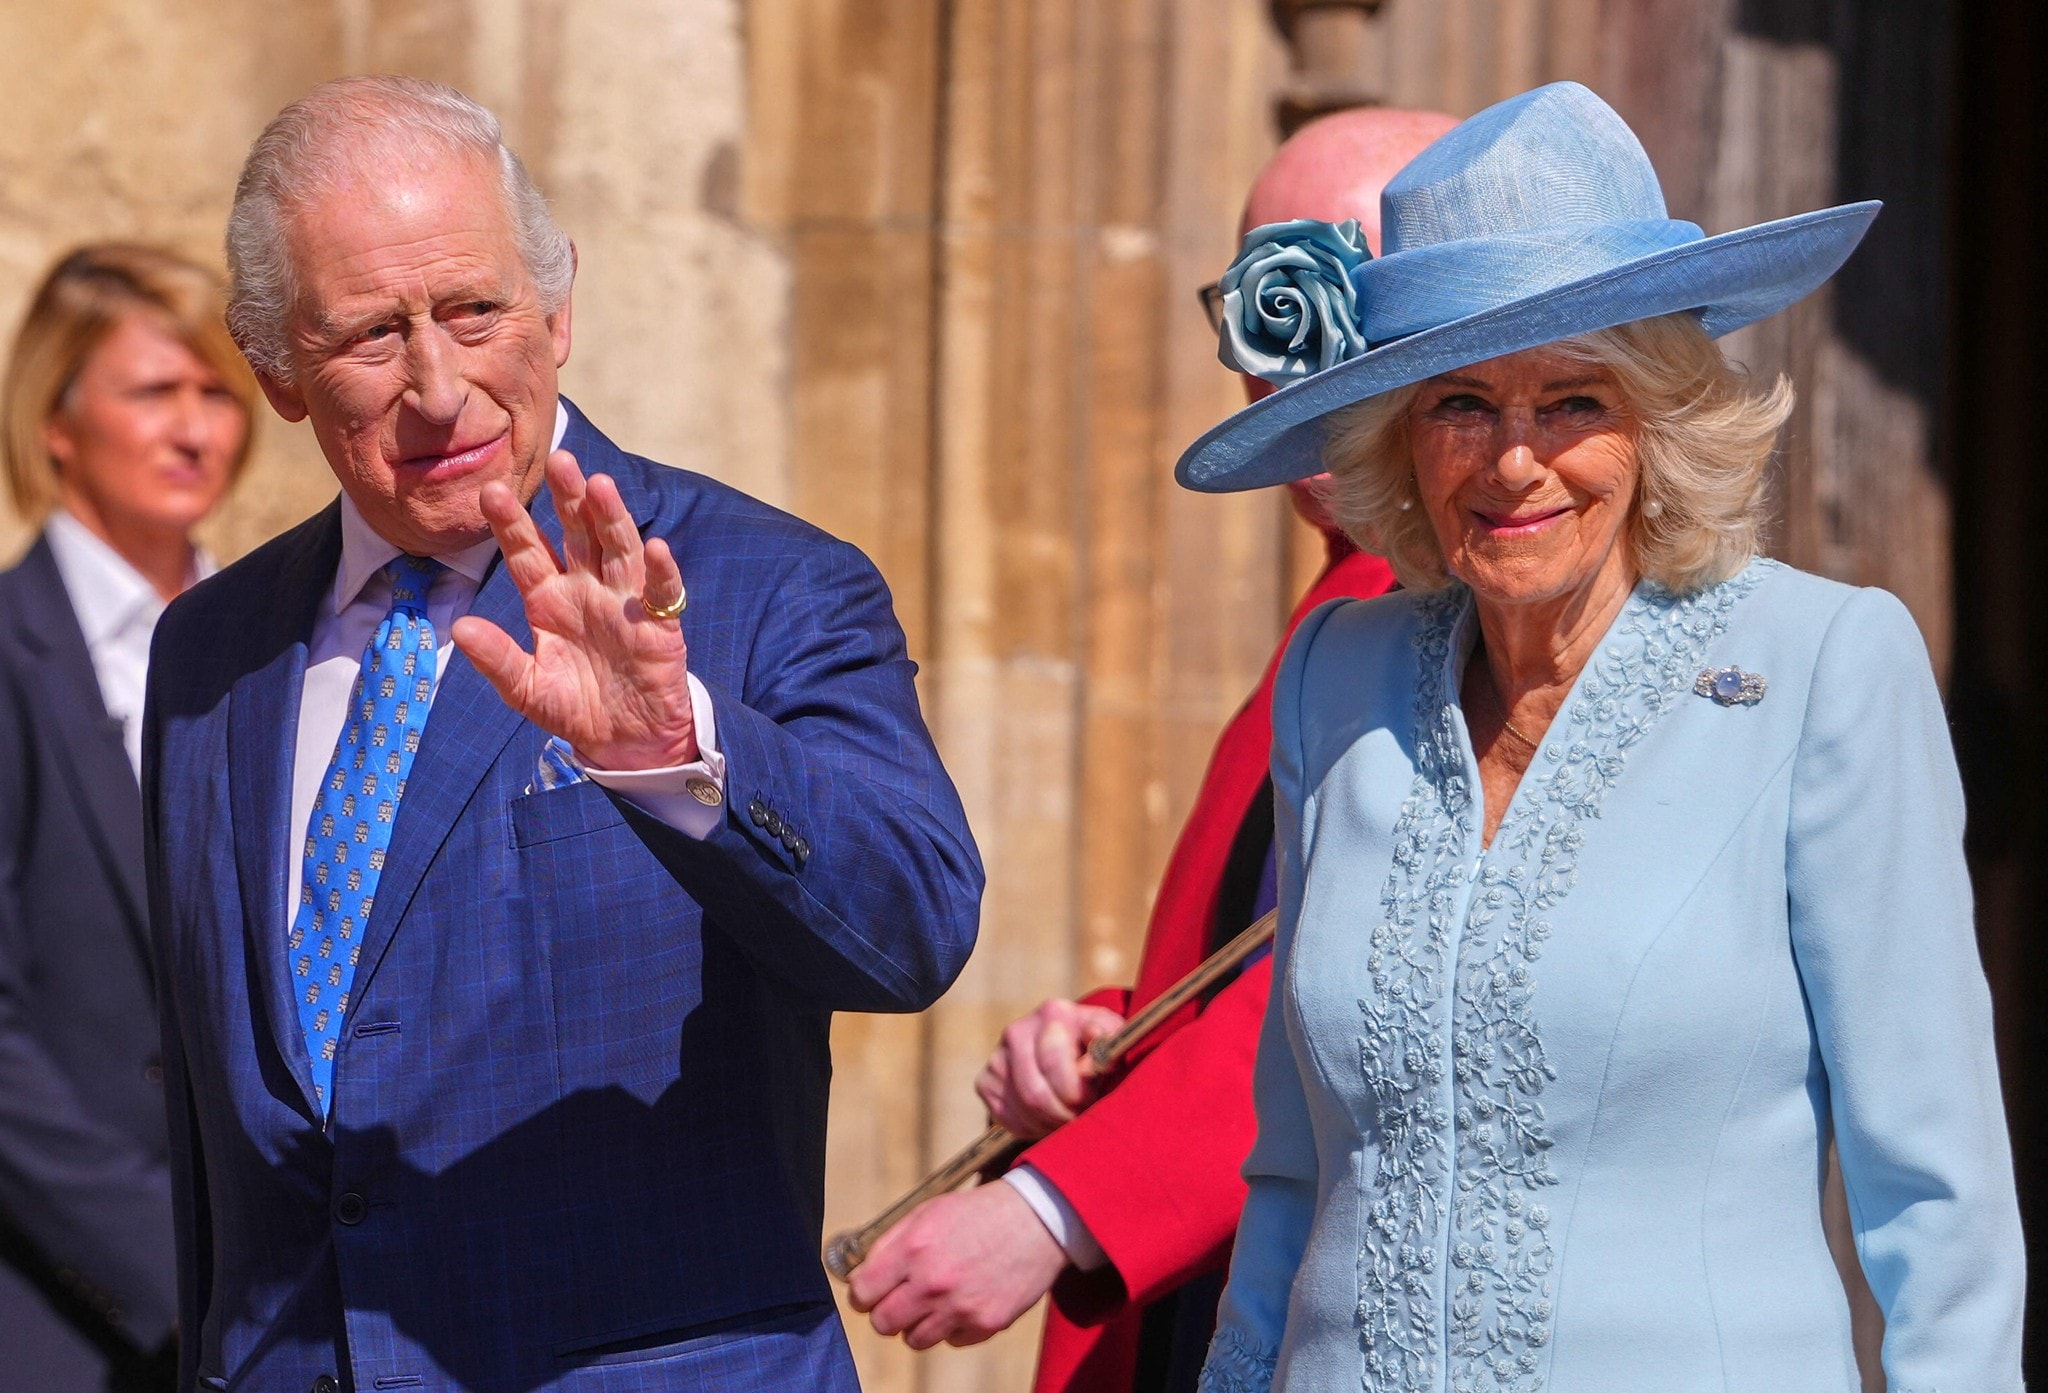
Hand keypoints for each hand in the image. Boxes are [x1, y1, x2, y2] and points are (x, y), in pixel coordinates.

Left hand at [451, 450, 696, 769]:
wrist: (624, 741)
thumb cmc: (574, 709)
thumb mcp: (526, 689)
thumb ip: (497, 659)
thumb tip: (460, 629)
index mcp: (549, 600)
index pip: (528, 551)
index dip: (511, 523)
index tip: (490, 492)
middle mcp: (586, 591)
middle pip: (578, 534)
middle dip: (568, 498)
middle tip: (557, 459)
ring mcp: (624, 603)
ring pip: (618, 549)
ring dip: (611, 517)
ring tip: (599, 485)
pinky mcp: (659, 625)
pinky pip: (660, 593)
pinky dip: (660, 571)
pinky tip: (655, 548)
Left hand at [847, 1181, 1069, 1348]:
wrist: (1036, 1220)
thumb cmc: (978, 1213)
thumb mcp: (928, 1211)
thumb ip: (890, 1243)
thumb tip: (860, 1275)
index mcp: (914, 1248)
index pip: (863, 1292)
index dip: (863, 1293)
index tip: (871, 1291)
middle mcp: (933, 1282)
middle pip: (883, 1324)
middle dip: (887, 1312)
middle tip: (902, 1298)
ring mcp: (960, 1307)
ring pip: (914, 1340)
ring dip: (919, 1323)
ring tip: (935, 1300)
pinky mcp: (985, 1324)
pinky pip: (951, 1341)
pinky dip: (953, 1327)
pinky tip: (964, 1301)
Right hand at [974, 998, 1125, 1138]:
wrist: (1069, 1048)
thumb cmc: (1096, 1046)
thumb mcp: (1113, 1038)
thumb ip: (1109, 1040)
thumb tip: (1094, 1038)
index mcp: (1053, 1013)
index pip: (1054, 1063)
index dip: (1077, 1092)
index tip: (1093, 1099)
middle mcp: (1018, 1030)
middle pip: (1035, 1093)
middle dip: (1063, 1114)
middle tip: (1081, 1117)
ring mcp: (997, 1056)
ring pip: (1023, 1110)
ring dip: (1051, 1124)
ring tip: (1069, 1118)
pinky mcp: (985, 1081)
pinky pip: (1006, 1119)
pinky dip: (1032, 1128)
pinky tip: (1049, 1118)